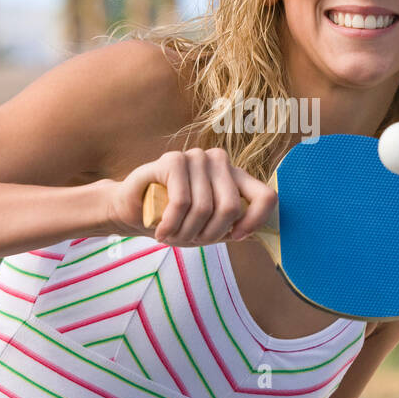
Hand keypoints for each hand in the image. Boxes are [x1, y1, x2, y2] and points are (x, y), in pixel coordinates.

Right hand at [103, 147, 277, 246]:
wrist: (132, 211)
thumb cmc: (175, 220)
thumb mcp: (210, 228)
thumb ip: (235, 227)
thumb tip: (261, 235)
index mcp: (235, 176)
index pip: (266, 196)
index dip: (254, 222)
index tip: (235, 237)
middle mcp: (219, 161)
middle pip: (231, 207)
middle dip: (208, 234)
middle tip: (189, 240)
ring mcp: (196, 157)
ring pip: (204, 207)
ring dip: (185, 232)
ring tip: (171, 235)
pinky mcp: (173, 160)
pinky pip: (182, 202)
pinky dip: (171, 224)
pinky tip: (162, 231)